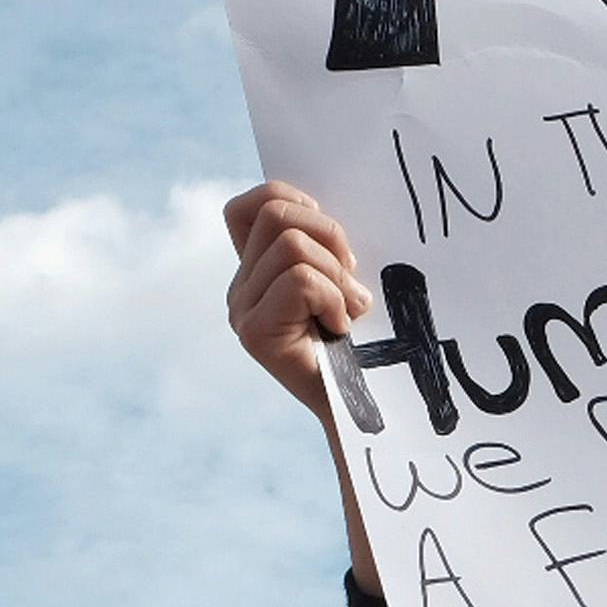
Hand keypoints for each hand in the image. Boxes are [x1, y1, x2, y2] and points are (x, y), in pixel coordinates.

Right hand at [224, 181, 370, 416]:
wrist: (365, 407)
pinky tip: (340, 328)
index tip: (332, 237)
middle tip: (352, 275)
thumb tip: (330, 214)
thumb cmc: (364, 343)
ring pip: (292, 246)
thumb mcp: (345, 282)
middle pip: (276, 214)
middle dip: (329, 234)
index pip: (251, 206)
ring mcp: (242, 309)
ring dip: (336, 276)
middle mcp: (241, 287)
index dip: (291, 199)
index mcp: (259, 270)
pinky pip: (300, 281)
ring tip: (350, 310)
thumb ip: (327, 249)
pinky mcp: (254, 332)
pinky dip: (333, 299)